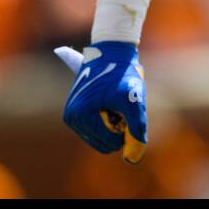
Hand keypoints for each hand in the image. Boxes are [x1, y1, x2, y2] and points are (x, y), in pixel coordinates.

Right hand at [57, 41, 147, 163]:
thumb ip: (137, 130)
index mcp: (81, 116)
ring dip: (113, 124)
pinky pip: (96, 128)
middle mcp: (71, 117)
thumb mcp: (134, 102)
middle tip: (122, 104)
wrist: (112, 50)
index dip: (128, 130)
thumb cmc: (124, 74)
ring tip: (115, 101)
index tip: (128, 107)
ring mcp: (71, 115)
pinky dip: (107, 119)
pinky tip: (110, 101)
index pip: (111, 143)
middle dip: (118, 127)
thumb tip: (133, 157)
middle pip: (103, 143)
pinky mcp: (75, 111)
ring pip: (100, 137)